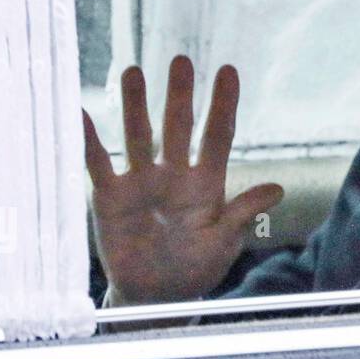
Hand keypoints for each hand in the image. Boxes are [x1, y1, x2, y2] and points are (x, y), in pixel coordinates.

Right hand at [83, 55, 283, 305]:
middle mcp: (174, 174)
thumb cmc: (195, 269)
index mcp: (206, 183)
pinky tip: (81, 113)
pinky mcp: (111, 197)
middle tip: (181, 60)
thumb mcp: (225, 242)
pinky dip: (89, 140)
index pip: (218, 135)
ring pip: (138, 136)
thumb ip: (243, 213)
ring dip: (135, 105)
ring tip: (132, 72)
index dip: (223, 104)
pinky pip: (98, 164)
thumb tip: (278, 189)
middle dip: (179, 95)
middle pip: (177, 126)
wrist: (156, 298)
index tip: (228, 70)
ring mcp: (141, 182)